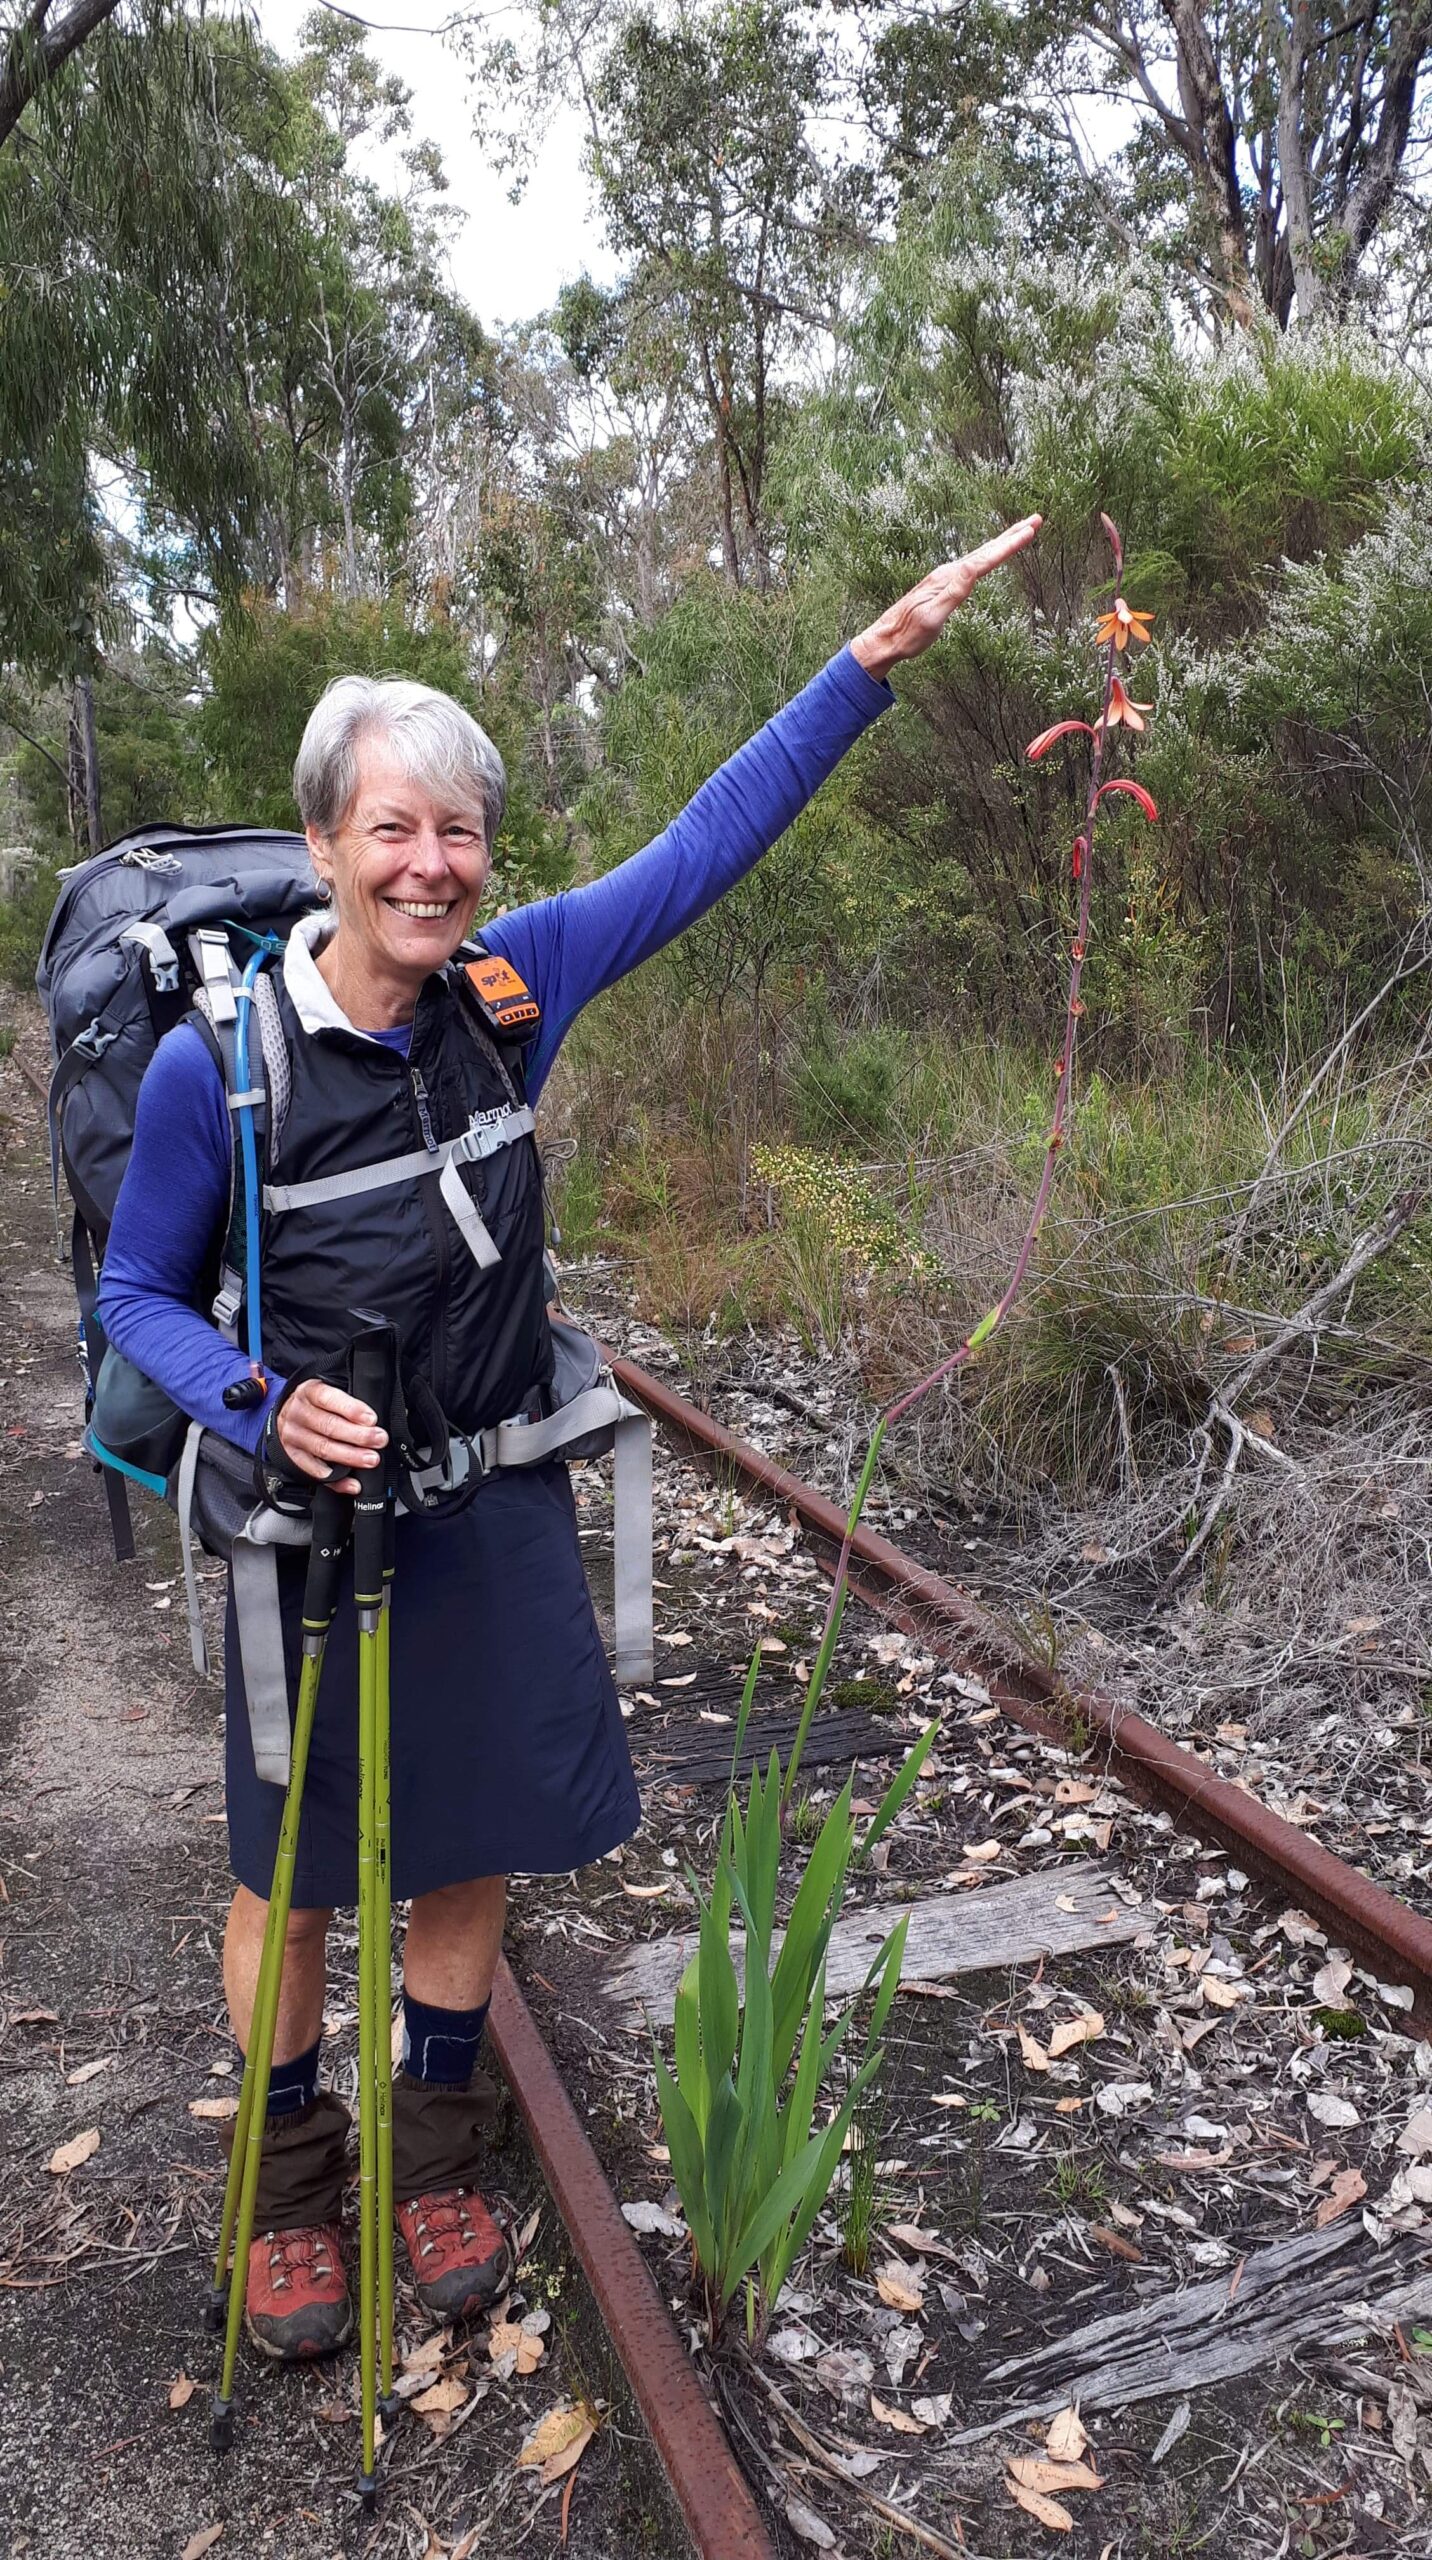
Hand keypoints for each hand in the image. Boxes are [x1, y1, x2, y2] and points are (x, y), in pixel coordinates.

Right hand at [275, 1379, 386, 1495]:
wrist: (285, 1414)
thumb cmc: (315, 1403)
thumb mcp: (326, 1389)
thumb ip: (346, 1400)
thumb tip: (372, 1418)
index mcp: (309, 1393)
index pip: (328, 1399)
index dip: (351, 1409)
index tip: (371, 1419)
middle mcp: (298, 1414)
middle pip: (328, 1426)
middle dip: (358, 1435)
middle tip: (379, 1439)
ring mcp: (294, 1437)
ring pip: (323, 1449)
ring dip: (350, 1456)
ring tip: (370, 1459)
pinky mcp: (293, 1457)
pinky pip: (315, 1472)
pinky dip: (336, 1480)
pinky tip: (352, 1483)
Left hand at [849, 514, 1042, 681]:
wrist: (885, 639)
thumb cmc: (908, 635)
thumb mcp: (932, 617)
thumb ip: (953, 593)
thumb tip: (972, 568)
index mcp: (949, 578)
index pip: (986, 559)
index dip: (1009, 545)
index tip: (1031, 530)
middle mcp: (948, 572)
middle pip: (986, 549)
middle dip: (1012, 535)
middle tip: (1036, 519)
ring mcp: (946, 577)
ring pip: (980, 554)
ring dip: (1002, 542)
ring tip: (1021, 531)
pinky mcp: (943, 585)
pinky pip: (973, 564)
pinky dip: (989, 555)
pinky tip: (990, 555)